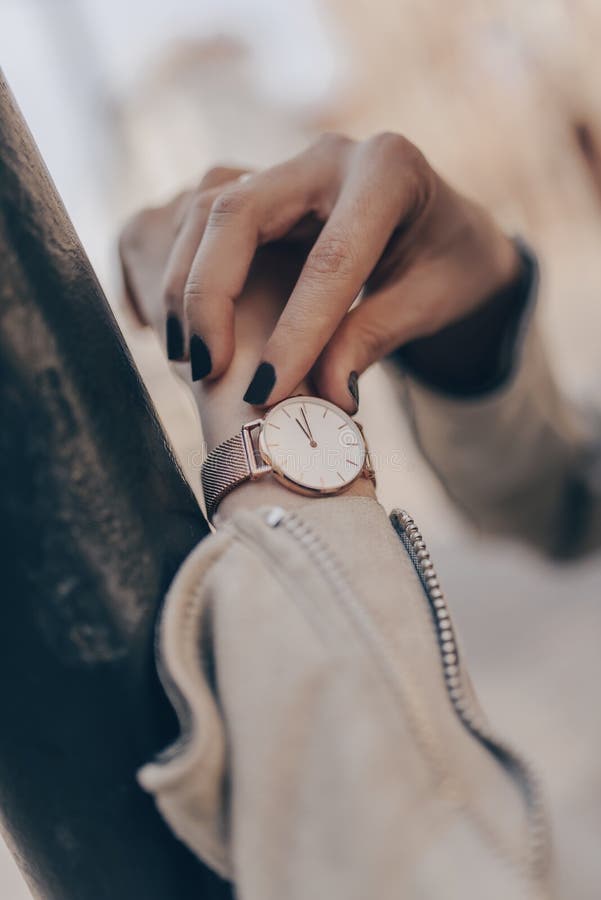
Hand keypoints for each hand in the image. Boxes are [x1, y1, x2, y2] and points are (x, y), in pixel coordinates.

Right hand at [152, 132, 519, 411]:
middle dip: (210, 295)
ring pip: (207, 211)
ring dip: (186, 286)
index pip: (330, 258)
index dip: (295, 330)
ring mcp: (288, 165)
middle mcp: (329, 155)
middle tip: (204, 368)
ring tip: (186, 358)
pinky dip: (186, 273)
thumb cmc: (452, 264)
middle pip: (238, 213)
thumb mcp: (432, 301)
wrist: (449, 230)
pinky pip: (203, 219)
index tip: (266, 394)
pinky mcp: (262, 186)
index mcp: (388, 171)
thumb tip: (327, 394)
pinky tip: (184, 328)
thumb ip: (376, 336)